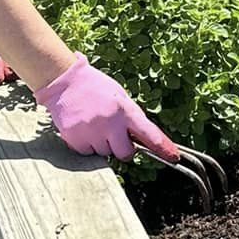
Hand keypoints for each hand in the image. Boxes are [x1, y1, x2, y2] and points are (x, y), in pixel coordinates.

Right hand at [33, 54, 177, 161]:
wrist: (65, 82)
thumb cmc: (96, 88)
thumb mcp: (120, 97)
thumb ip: (131, 118)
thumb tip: (144, 141)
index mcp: (125, 110)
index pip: (149, 133)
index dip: (163, 148)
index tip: (174, 157)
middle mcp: (110, 123)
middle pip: (125, 153)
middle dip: (122, 148)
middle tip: (113, 134)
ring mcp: (92, 132)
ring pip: (104, 154)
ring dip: (102, 144)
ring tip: (93, 124)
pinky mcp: (75, 139)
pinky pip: (87, 153)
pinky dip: (86, 145)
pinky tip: (83, 128)